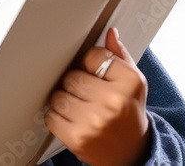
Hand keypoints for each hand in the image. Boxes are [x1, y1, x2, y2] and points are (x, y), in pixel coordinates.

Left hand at [43, 28, 150, 165]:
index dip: (89, 63)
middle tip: (85, 93)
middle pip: (72, 75)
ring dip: (64, 100)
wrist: (132, 154)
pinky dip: (57, 118)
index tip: (94, 73)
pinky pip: (51, 116)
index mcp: (130, 81)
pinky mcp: (77, 138)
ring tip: (79, 107)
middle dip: (74, 82)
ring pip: (58, 95)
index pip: (92, 55)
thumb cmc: (129, 113)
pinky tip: (72, 121)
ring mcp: (94, 121)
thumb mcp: (133, 84)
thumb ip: (119, 56)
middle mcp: (113, 101)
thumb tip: (109, 32)